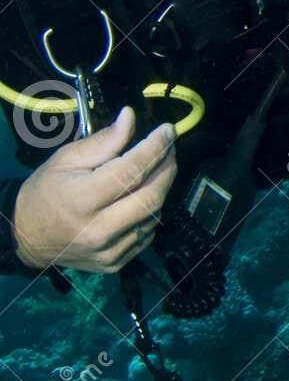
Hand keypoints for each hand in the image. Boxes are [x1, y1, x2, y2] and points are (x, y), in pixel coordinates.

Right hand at [11, 108, 177, 273]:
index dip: (155, 148)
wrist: (27, 237)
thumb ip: (103, 141)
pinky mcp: (114, 263)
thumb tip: (130, 117)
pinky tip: (140, 199)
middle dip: (167, 168)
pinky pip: (146, 234)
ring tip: (154, 171)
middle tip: (169, 150)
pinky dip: (149, 212)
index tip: (168, 131)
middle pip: (151, 196)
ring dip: (160, 190)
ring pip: (153, 215)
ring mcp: (108, 250)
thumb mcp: (66, 160)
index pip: (131, 171)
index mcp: (81, 200)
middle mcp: (97, 229)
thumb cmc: (46, 192)